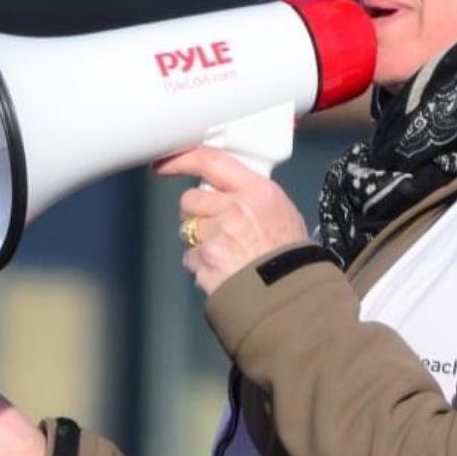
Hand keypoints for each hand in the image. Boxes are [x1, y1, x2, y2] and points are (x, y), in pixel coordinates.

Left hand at [156, 145, 308, 296]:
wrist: (292, 296)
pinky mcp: (206, 263)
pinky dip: (201, 265)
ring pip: (187, 230)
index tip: (164, 162)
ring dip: (199, 240)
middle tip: (215, 226)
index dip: (182, 159)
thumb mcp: (280, 210)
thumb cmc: (290, 255)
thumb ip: (250, 194)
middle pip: (190, 199)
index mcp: (257, 191)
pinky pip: (190, 258)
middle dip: (195, 212)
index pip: (211, 162)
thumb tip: (221, 187)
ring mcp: (218, 237)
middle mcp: (236, 210)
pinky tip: (223, 270)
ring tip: (226, 253)